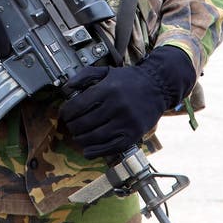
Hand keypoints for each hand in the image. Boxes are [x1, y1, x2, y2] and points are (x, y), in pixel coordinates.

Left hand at [59, 46, 195, 158]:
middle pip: (84, 123)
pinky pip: (109, 148)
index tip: (64, 114)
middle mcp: (117, 106)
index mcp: (108, 89)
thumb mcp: (106, 71)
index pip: (78, 105)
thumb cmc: (129, 80)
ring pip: (94, 137)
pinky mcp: (132, 135)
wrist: (157, 87)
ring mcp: (125, 122)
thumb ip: (84, 76)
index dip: (66, 112)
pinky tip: (87, 149)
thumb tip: (66, 88)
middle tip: (70, 125)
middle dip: (72, 126)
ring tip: (78, 135)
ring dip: (80, 139)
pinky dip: (95, 151)